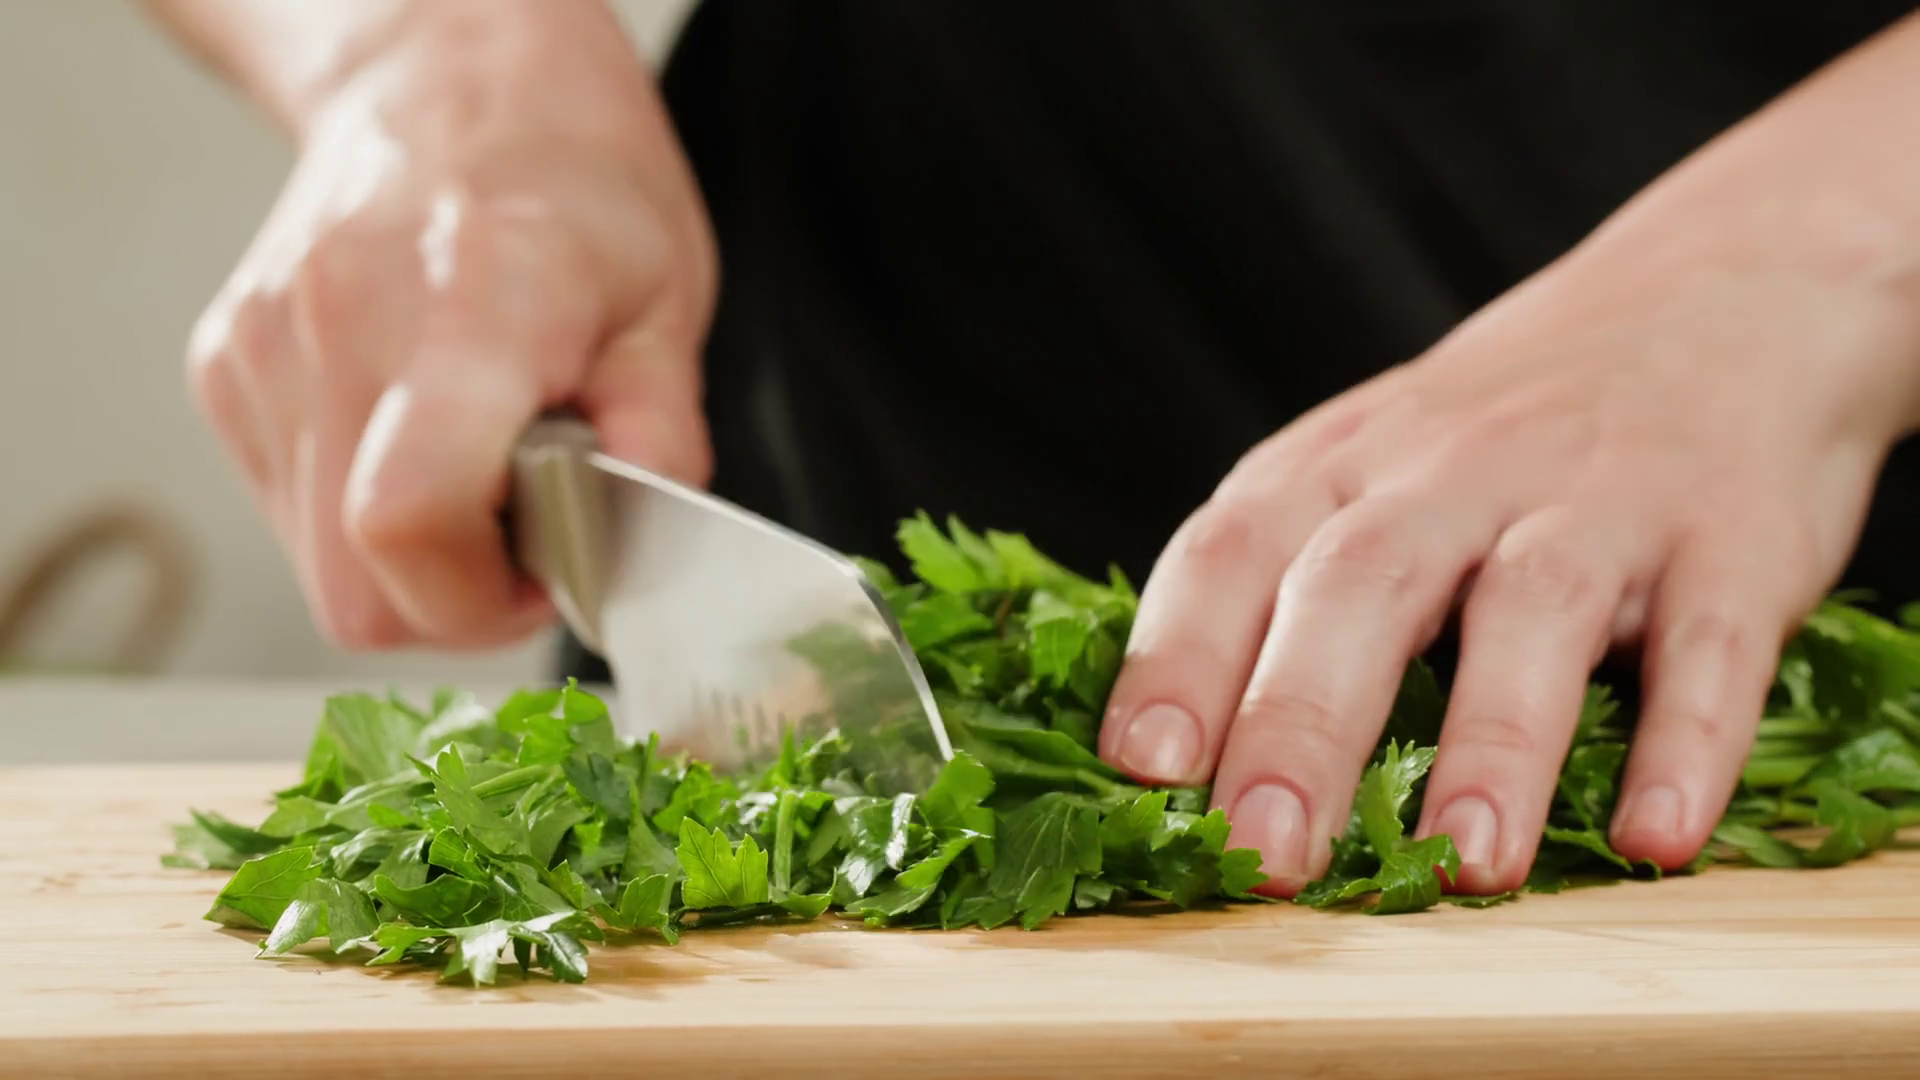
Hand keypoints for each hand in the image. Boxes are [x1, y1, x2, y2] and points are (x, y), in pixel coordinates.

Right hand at [184, 0, 714, 648]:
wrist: (445, 77)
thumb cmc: (569, 174)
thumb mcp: (667, 299)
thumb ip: (658, 441)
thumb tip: (632, 556)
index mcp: (471, 306)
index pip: (410, 520)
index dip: (485, 596)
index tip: (551, 567)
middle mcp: (343, 327)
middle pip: (355, 586)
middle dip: (455, 600)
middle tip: (527, 540)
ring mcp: (266, 350)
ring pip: (317, 567)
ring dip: (410, 563)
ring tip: (482, 472)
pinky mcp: (227, 368)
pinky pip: (289, 511)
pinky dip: (360, 515)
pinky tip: (421, 441)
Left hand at [1100, 260, 1919, 894]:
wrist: (1715, 296)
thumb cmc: (1497, 434)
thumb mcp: (1362, 468)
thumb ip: (1276, 590)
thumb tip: (1163, 768)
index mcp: (1337, 468)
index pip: (1230, 554)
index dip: (1177, 656)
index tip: (1140, 766)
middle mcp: (1452, 474)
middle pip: (1357, 588)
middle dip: (1301, 724)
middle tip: (1267, 852)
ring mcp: (1596, 500)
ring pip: (1530, 609)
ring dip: (1492, 744)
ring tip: (1465, 867)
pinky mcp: (1728, 539)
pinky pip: (1708, 644)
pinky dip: (1687, 741)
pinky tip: (1654, 835)